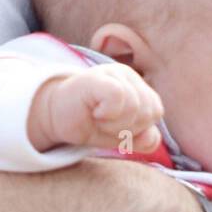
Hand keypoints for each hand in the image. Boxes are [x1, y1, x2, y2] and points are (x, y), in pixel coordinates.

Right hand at [31, 64, 162, 152]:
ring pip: (135, 106)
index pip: (155, 111)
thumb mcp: (121, 135)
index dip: (139, 127)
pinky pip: (118, 96)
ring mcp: (111, 74)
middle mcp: (127, 75)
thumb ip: (143, 138)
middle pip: (148, 110)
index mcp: (138, 86)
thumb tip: (152, 138)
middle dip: (128, 127)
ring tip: (99, 118)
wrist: (55, 116)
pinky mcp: (94, 78)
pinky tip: (95, 113)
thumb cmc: (90, 124)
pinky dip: (108, 113)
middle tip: (105, 123)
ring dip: (115, 124)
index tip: (116, 126)